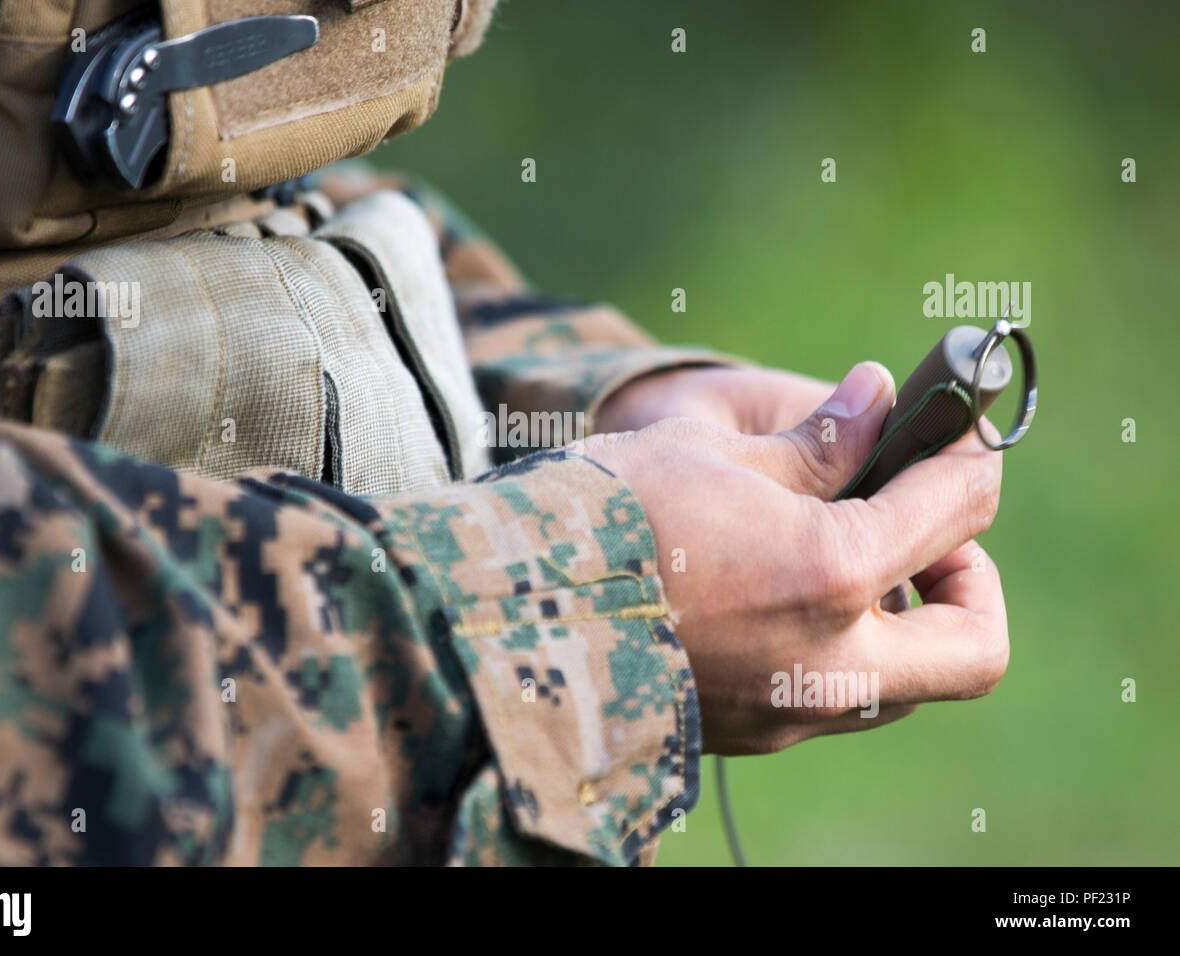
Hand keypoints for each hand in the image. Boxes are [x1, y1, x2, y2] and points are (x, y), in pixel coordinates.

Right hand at [571, 363, 1008, 755]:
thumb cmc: (598, 519)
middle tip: (919, 529)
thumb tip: (878, 396)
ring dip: (905, 619)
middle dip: (967, 577)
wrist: (502, 619)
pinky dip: (843, 645)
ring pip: (909, 680)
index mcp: (829, 573)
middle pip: (975, 645)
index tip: (955, 434)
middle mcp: (830, 662)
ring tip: (841, 556)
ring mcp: (792, 711)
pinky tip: (780, 594)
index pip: (957, 509)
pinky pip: (838, 698)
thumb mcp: (708, 454)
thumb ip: (816, 439)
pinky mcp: (753, 734)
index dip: (968, 457)